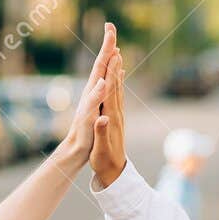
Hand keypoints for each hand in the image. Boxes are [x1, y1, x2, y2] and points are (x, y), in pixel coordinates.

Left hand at [55, 22, 118, 167]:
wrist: (75, 149)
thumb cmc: (83, 135)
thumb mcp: (89, 116)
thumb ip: (95, 98)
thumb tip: (102, 81)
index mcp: (92, 91)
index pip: (101, 63)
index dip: (107, 47)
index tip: (111, 29)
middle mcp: (93, 90)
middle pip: (102, 63)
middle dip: (108, 46)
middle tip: (111, 27)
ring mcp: (95, 96)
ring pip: (104, 72)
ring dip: (110, 58)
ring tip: (115, 47)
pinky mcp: (98, 103)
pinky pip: (108, 83)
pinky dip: (112, 74)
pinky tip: (116, 72)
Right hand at [91, 47, 125, 188]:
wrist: (115, 173)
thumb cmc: (104, 162)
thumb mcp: (100, 149)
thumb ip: (101, 133)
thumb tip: (102, 118)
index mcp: (110, 118)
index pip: (111, 91)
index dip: (112, 72)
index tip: (113, 55)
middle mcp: (117, 114)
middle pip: (116, 85)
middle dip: (115, 65)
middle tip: (115, 45)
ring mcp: (118, 116)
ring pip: (118, 89)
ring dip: (117, 72)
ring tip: (117, 55)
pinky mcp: (116, 120)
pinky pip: (117, 97)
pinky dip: (117, 84)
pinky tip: (118, 79)